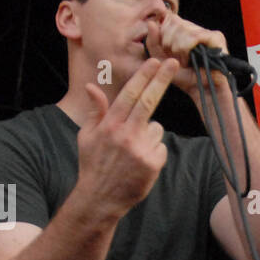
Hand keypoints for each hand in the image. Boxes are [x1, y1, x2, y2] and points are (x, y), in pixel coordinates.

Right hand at [76, 57, 177, 219]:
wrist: (100, 198)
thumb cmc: (92, 165)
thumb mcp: (86, 136)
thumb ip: (95, 111)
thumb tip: (91, 87)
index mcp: (109, 125)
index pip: (129, 94)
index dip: (143, 76)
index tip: (154, 61)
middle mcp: (125, 134)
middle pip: (149, 100)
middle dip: (162, 79)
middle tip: (173, 62)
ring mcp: (140, 149)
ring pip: (156, 128)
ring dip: (149, 134)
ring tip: (133, 151)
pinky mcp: (152, 163)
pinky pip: (161, 147)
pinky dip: (154, 152)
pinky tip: (140, 163)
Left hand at [144, 12, 228, 95]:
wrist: (200, 90)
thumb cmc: (183, 77)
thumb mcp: (161, 59)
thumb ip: (152, 41)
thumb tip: (151, 23)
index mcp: (183, 29)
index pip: (169, 18)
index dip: (164, 34)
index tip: (169, 53)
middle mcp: (196, 28)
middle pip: (175, 21)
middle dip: (170, 42)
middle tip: (177, 59)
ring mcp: (207, 31)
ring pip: (183, 28)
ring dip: (179, 48)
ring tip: (185, 61)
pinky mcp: (216, 37)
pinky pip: (194, 36)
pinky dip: (187, 49)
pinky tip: (190, 60)